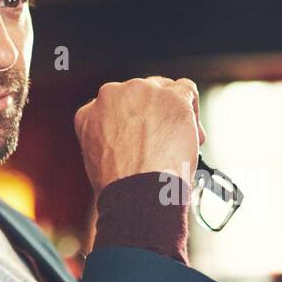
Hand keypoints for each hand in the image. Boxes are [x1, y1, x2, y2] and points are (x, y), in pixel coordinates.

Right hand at [74, 76, 205, 195]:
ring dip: (173, 113)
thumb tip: (131, 145)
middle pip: (139, 95)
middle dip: (153, 116)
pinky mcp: (172, 97)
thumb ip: (111, 141)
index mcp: (89, 113)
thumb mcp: (98, 162)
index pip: (113, 107)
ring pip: (163, 91)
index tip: (141, 136)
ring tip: (178, 142)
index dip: (130, 122)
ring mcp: (143, 93)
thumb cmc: (122, 186)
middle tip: (163, 142)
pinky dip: (192, 108)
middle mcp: (113, 96)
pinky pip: (186, 90)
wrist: (138, 192)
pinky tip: (192, 131)